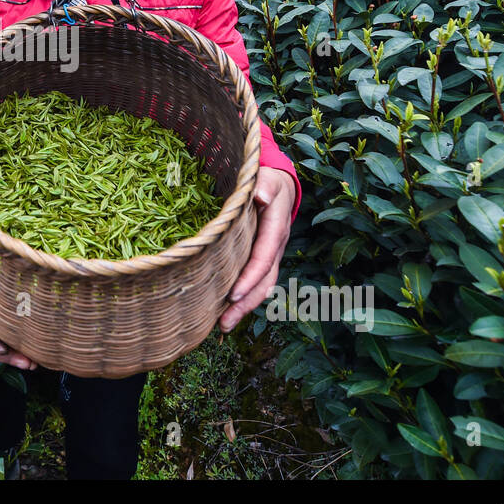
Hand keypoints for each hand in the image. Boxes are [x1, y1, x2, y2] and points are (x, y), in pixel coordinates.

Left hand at [218, 167, 295, 332]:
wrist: (279, 185)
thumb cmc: (267, 180)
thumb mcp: (266, 178)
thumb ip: (263, 186)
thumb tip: (260, 194)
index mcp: (276, 228)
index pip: (263, 258)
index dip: (250, 278)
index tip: (233, 295)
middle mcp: (276, 246)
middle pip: (264, 281)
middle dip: (246, 304)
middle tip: (224, 323)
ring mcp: (271, 255)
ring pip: (262, 287)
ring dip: (244, 308)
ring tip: (223, 326)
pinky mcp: (262, 260)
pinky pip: (256, 282)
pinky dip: (243, 299)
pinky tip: (225, 311)